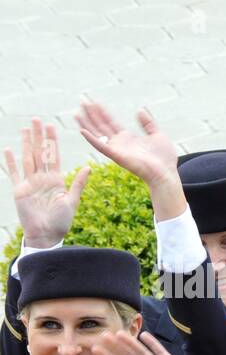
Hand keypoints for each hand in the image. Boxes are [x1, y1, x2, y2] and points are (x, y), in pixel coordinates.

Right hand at [5, 120, 90, 248]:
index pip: (53, 156)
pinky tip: (8, 149)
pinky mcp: (19, 190)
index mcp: (56, 180)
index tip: (52, 126)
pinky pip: (14, 173)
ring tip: (25, 129)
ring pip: (27, 158)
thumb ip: (78, 183)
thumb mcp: (72, 200)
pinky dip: (10, 162)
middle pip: (39, 152)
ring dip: (26, 143)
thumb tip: (88, 167)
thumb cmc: (61, 221)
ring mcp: (30, 183)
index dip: (52, 141)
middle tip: (37, 119)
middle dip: (38, 136)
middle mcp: (42, 179)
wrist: (46, 235)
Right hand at [75, 102, 177, 188]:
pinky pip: (101, 147)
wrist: (165, 172)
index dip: (102, 113)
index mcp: (128, 138)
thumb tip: (140, 110)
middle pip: (101, 126)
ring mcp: (116, 149)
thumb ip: (148, 123)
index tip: (94, 102)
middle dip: (92, 115)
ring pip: (97, 134)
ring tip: (77, 112)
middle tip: (83, 102)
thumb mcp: (158, 135)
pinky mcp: (116, 156)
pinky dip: (91, 139)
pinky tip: (82, 131)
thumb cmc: (164, 158)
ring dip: (87, 124)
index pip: (111, 123)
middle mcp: (119, 143)